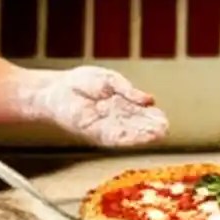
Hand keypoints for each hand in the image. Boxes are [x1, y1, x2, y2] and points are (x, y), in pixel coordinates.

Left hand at [29, 67, 167, 146]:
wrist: (54, 89)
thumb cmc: (80, 82)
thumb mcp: (111, 80)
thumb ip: (129, 90)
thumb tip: (149, 99)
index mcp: (121, 105)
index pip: (141, 114)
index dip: (153, 117)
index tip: (164, 120)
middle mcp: (115, 118)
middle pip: (137, 126)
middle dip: (151, 128)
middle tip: (165, 129)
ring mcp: (105, 126)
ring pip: (128, 133)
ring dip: (143, 135)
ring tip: (158, 135)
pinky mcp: (94, 132)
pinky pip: (114, 137)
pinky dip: (128, 138)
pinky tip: (139, 138)